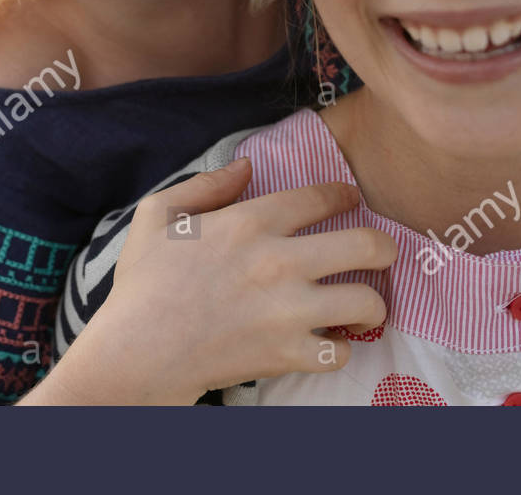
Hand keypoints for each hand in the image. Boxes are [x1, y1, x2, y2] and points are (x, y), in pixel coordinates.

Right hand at [73, 157, 395, 403]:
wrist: (137, 351)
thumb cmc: (143, 283)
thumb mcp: (157, 215)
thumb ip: (205, 185)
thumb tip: (247, 165)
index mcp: (249, 222)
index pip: (320, 198)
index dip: (344, 196)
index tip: (351, 200)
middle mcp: (278, 261)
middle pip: (365, 245)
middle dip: (382, 246)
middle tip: (380, 253)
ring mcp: (287, 311)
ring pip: (366, 301)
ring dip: (371, 303)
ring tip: (363, 305)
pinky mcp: (287, 354)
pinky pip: (340, 353)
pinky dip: (338, 349)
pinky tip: (327, 341)